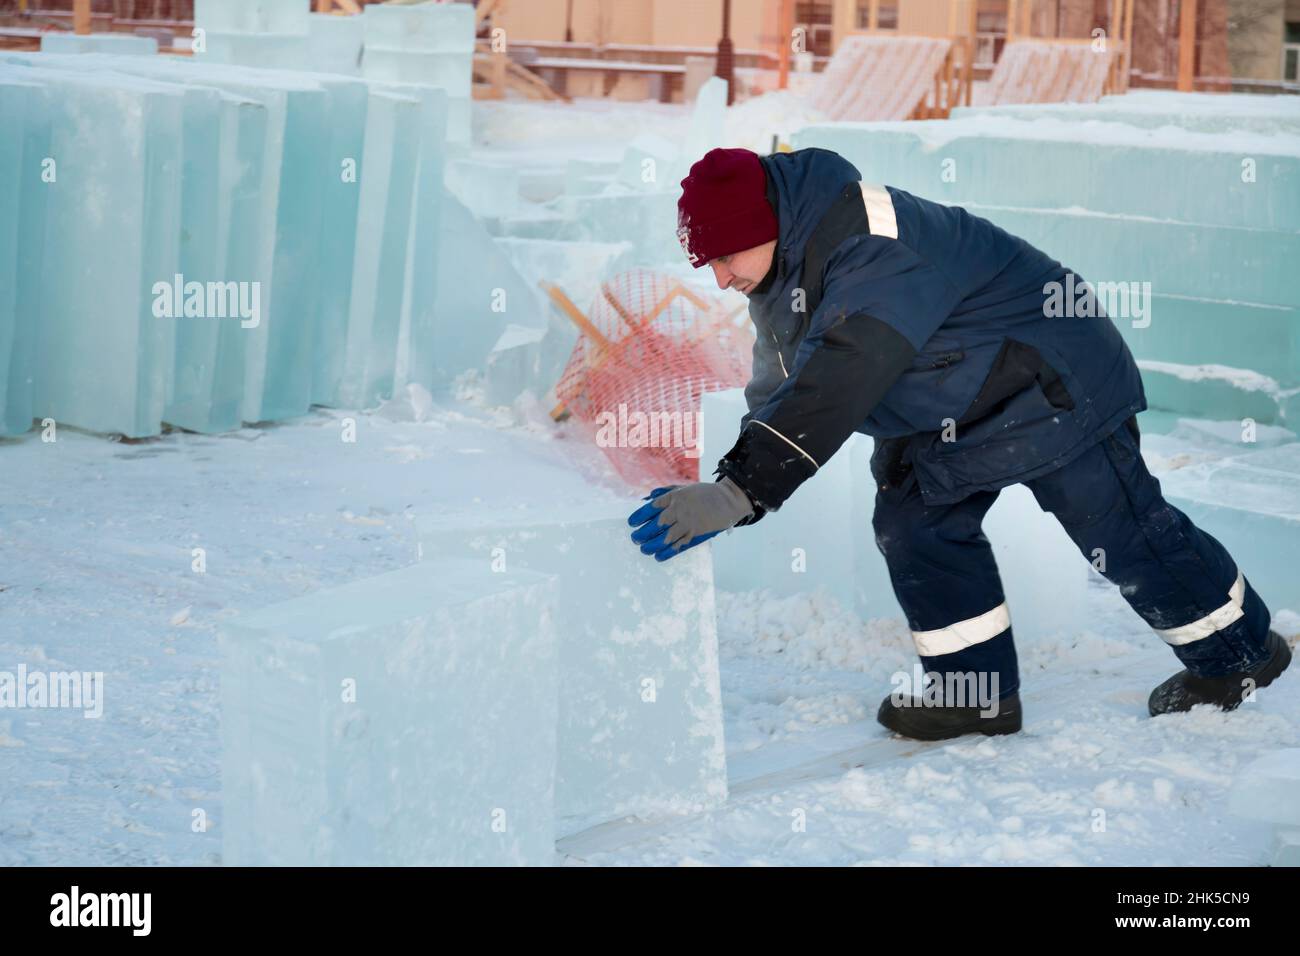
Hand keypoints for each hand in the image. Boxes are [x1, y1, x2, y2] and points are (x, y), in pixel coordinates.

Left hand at [627, 477, 754, 561]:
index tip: (631, 523)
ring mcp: (688, 523)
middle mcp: (679, 510)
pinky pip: (679, 545)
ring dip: (652, 545)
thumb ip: (666, 492)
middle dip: (643, 533)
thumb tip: (648, 497)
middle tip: (635, 539)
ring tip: (644, 549)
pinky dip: (668, 552)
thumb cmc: (705, 493)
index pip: (651, 507)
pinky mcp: (696, 533)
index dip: (639, 516)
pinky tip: (659, 556)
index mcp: (675, 497)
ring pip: (665, 537)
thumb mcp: (684, 488)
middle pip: (656, 524)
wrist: (728, 499)